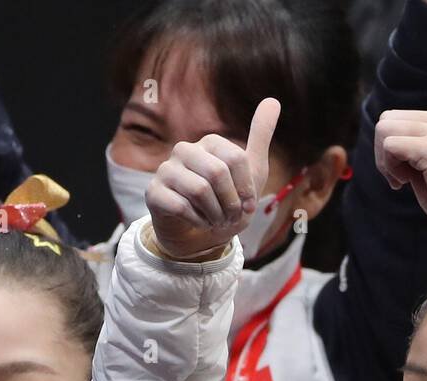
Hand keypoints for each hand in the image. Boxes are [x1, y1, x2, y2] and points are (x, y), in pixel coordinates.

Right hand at [146, 98, 279, 259]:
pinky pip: (180, 206)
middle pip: (217, 173)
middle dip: (230, 203)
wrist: (200, 234)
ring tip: (215, 221)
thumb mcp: (250, 171)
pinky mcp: (153, 192)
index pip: (237, 159)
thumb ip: (260, 136)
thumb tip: (273, 100)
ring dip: (215, 214)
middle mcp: (185, 150)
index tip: (246, 205)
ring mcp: (166, 170)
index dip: (246, 189)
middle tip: (230, 217)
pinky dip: (197, 221)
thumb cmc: (226, 201)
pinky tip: (199, 223)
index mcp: (209, 143)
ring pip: (199, 190)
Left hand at [376, 109, 426, 240]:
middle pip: (387, 119)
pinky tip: (404, 183)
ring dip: (384, 160)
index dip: (389, 147)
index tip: (402, 171)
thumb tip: (382, 135)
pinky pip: (390, 146)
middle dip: (382, 152)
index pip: (397, 117)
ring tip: (402, 180)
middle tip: (397, 177)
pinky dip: (389, 168)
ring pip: (385, 129)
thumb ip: (412, 144)